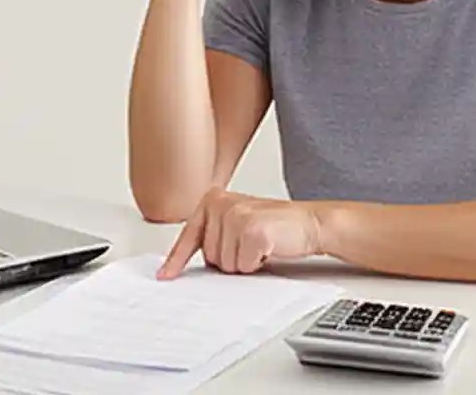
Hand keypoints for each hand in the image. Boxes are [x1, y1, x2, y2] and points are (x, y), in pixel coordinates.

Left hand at [156, 188, 322, 278]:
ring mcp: (235, 216)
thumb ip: (213, 235)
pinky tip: (268, 249)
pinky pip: (244, 266)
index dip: (176, 260)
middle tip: (250, 247)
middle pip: (209, 256)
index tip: (165, 275)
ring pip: (226, 264)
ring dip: (245, 263)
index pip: (189, 235)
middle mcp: (220, 203)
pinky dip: (258, 264)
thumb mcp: (236, 224)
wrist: (310, 223)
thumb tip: (185, 264)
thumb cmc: (275, 226)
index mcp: (212, 199)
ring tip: (260, 246)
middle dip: (230, 260)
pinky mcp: (252, 231)